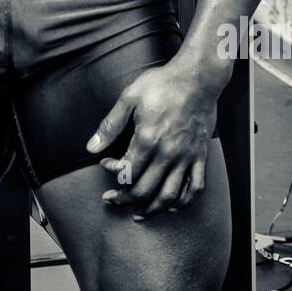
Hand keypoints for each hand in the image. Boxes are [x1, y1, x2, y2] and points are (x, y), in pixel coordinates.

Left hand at [87, 61, 216, 219]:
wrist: (197, 77)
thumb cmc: (163, 84)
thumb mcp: (129, 97)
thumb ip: (110, 125)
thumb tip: (92, 146)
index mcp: (147, 139)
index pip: (126, 171)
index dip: (112, 172)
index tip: (107, 164)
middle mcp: (167, 153)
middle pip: (144, 190)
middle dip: (124, 199)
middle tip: (113, 199)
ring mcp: (186, 157)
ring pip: (169, 196)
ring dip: (152, 209)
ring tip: (139, 213)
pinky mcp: (200, 156)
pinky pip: (195, 187)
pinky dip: (184, 202)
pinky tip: (173, 205)